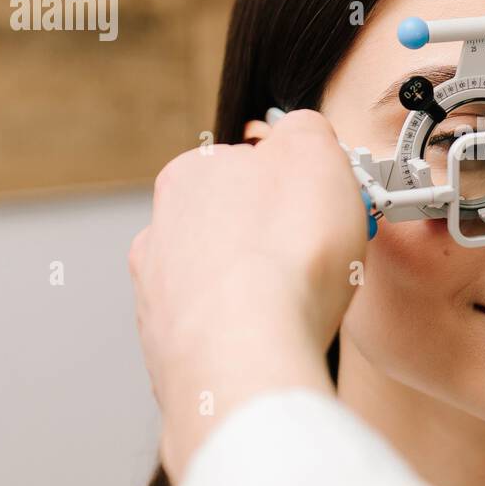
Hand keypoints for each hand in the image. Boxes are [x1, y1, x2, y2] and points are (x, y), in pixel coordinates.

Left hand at [129, 110, 366, 481]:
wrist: (248, 357)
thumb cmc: (283, 255)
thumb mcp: (317, 151)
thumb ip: (306, 128)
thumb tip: (300, 131)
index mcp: (188, 177)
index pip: (249, 167)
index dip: (298, 186)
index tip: (325, 206)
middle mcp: (159, 234)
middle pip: (233, 226)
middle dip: (276, 239)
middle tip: (321, 256)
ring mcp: (159, 299)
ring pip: (223, 283)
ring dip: (260, 289)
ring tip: (303, 305)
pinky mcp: (170, 353)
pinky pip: (219, 335)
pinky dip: (246, 336)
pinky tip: (276, 339)